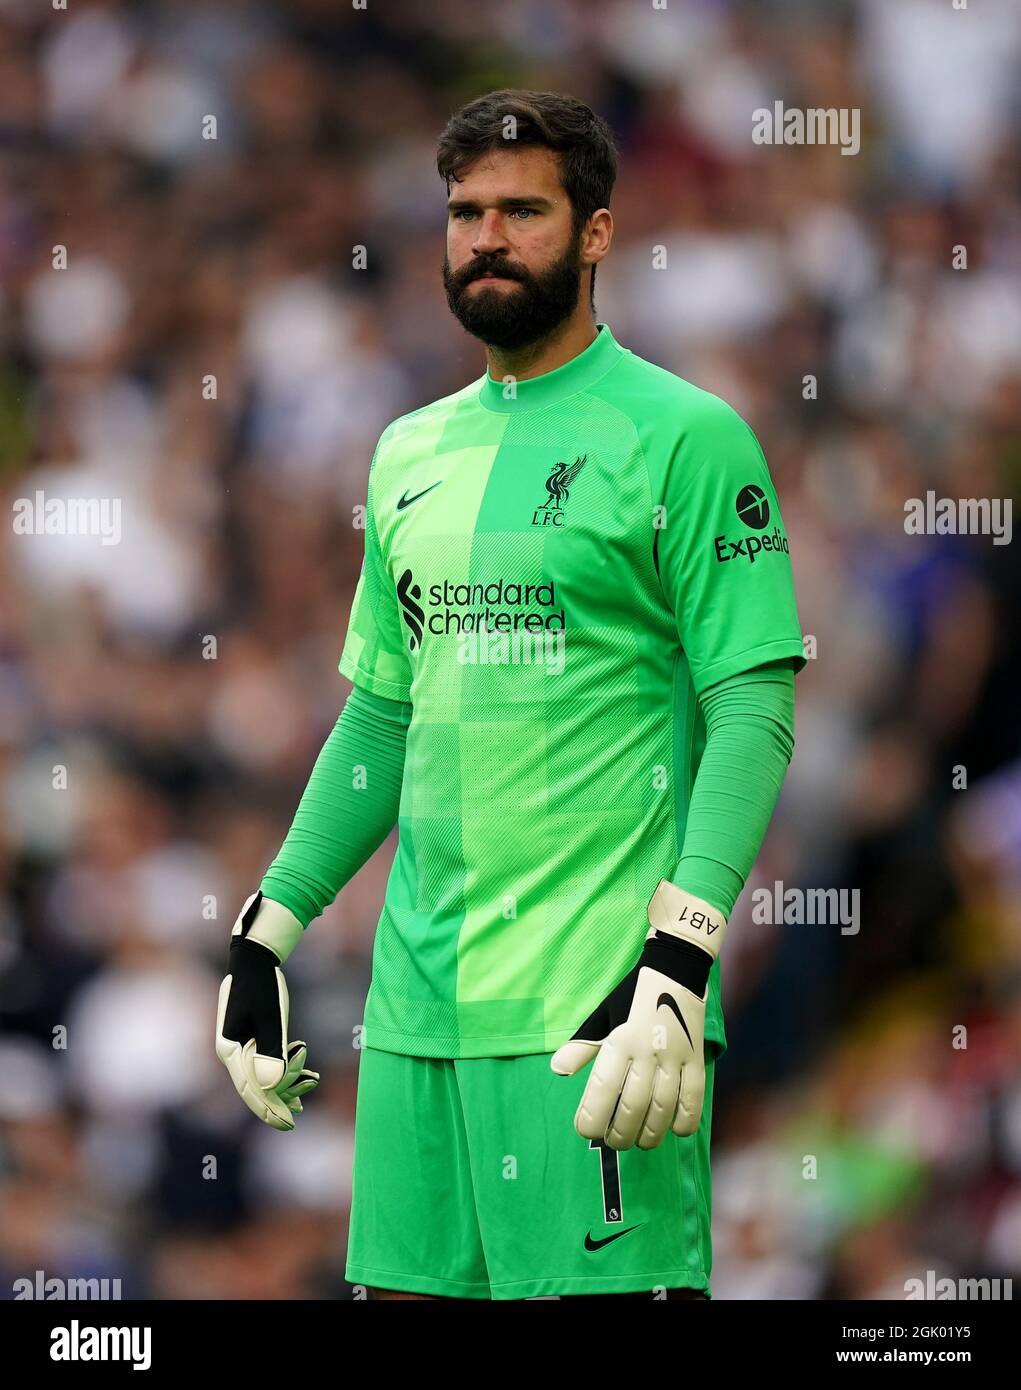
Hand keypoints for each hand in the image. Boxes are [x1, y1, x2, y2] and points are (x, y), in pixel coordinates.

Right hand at [215, 892, 318, 1130]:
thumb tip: (272, 1086)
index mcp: (230, 1049)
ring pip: (261, 1076)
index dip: (268, 1109)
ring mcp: (241, 1046)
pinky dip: (284, 1071)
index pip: (250, 1088)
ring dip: (283, 1086)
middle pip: (254, 1087)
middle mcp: (232, 1052)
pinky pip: (266, 1063)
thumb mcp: (270, 1017)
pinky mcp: (252, 1038)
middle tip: (295, 1120)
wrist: (255, 959)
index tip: (287, 1123)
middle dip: (274, 1104)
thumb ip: (270, 1050)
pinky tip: (302, 1077)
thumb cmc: (261, 985)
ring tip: (306, 1093)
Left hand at [550, 881, 724, 1150]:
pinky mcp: (697, 1060)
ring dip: (649, 1134)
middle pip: (632, 1106)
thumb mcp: (600, 1017)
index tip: (584, 1129)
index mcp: (620, 1040)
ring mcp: (676, 1057)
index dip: (591, 1117)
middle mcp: (647, 1051)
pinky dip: (684, 1121)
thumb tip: (557, 1070)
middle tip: (612, 1141)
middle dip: (619, 1133)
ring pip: (662, 1109)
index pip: (603, 1089)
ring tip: (638, 1142)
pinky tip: (672, 1130)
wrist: (674, 972)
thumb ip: (581, 1046)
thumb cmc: (630, 999)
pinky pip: (694, 1100)